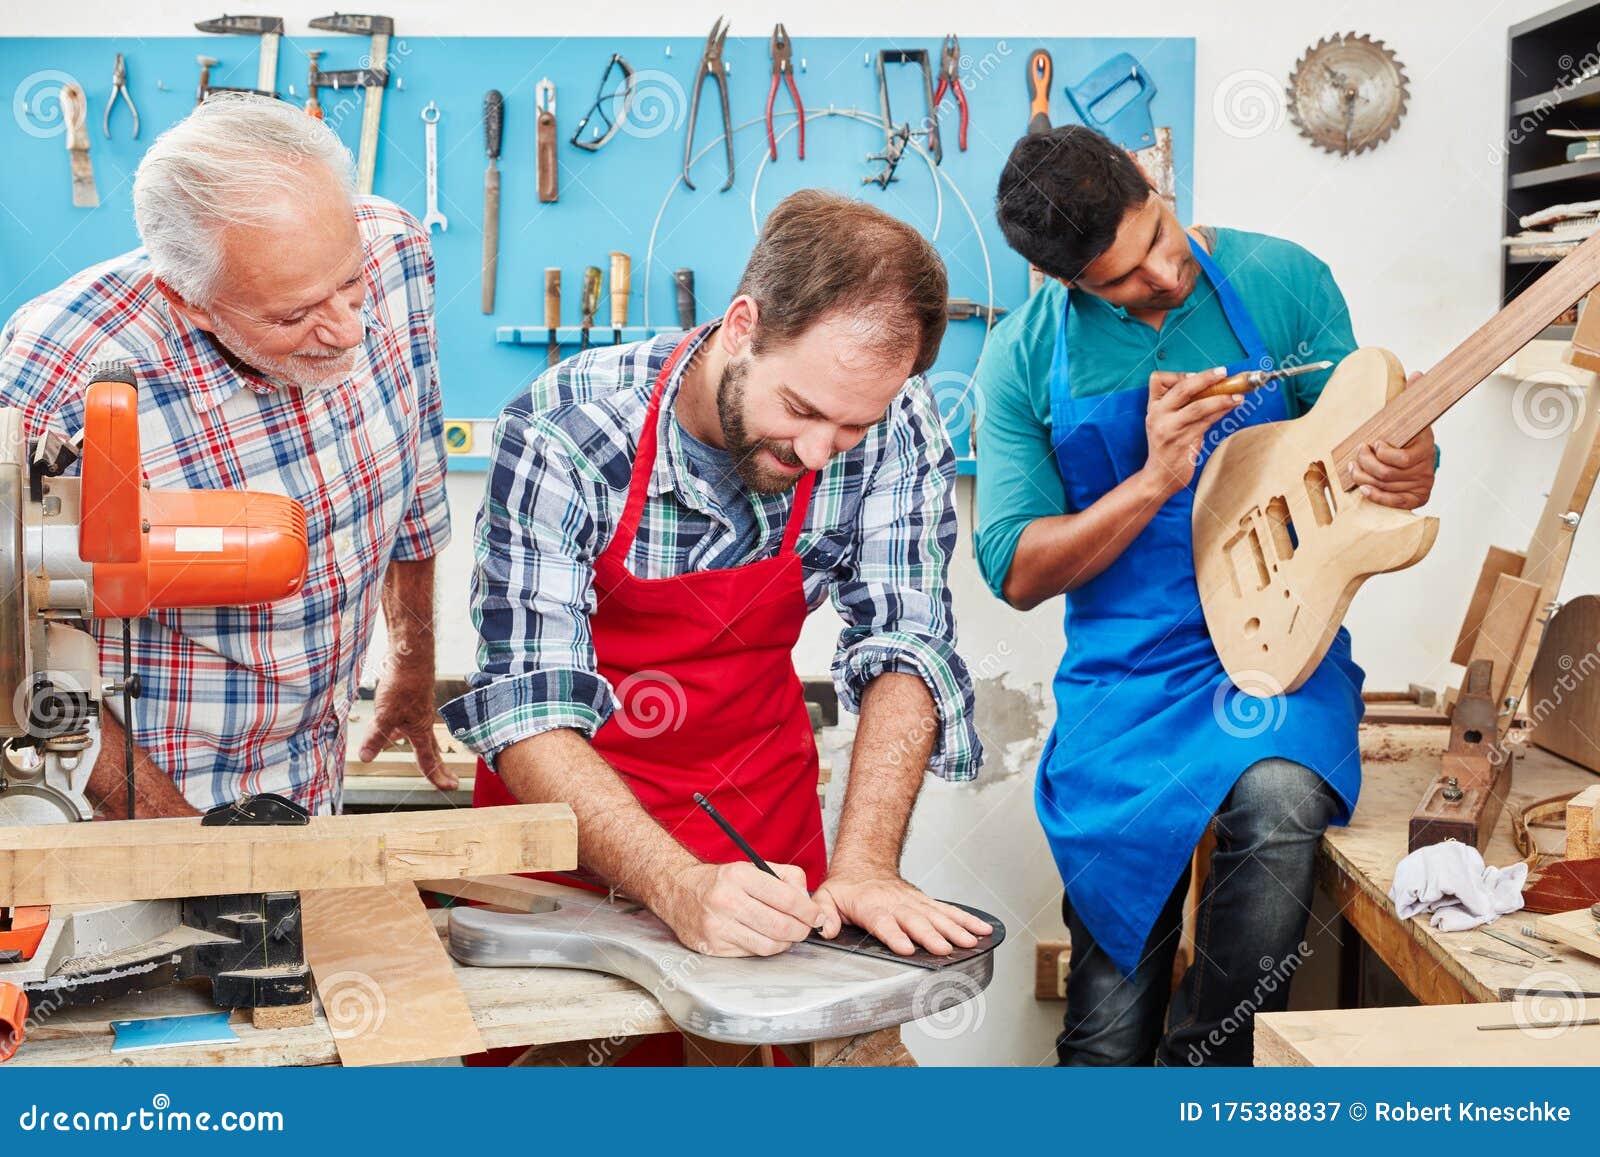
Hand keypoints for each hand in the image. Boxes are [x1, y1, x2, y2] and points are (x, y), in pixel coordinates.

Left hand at [356, 670, 452, 789]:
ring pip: (424, 736)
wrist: (411, 659)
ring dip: (428, 750)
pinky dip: (409, 731)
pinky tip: (397, 729)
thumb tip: (365, 758)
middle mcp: (423, 723)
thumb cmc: (402, 686)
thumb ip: (375, 737)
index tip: (449, 788)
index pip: (428, 760)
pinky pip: (414, 723)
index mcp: (420, 731)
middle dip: (441, 768)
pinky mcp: (414, 701)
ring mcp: (420, 711)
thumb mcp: (384, 716)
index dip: (436, 776)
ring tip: (430, 760)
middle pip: (434, 751)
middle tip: (452, 781)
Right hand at [656, 860, 825, 956]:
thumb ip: (784, 878)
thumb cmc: (720, 881)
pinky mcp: (712, 947)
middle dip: (801, 930)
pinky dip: (764, 948)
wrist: (677, 891)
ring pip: (768, 945)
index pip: (786, 898)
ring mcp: (718, 927)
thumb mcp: (750, 867)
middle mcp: (726, 901)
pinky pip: (751, 954)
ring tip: (787, 934)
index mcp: (739, 876)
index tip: (818, 916)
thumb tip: (808, 900)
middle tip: (806, 928)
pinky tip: (764, 938)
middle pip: (780, 926)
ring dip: (785, 942)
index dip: (808, 911)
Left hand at [812, 867, 993, 955]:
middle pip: (916, 920)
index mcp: (871, 905)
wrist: (864, 864)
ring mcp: (914, 902)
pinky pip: (949, 910)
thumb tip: (824, 930)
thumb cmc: (845, 888)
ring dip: (955, 928)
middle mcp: (896, 903)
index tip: (907, 948)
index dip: (895, 935)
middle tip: (945, 948)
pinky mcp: (926, 902)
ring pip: (937, 915)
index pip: (884, 921)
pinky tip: (983, 930)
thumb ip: (823, 914)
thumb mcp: (825, 898)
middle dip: (931, 935)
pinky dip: (967, 919)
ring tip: (971, 941)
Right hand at [1139, 367, 1242, 498]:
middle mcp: (1159, 416)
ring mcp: (1171, 429)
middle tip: (1223, 372)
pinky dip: (1221, 412)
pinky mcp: (1184, 441)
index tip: (1195, 375)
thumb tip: (1209, 387)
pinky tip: (1231, 407)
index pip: (1159, 380)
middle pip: (1183, 389)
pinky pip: (1207, 422)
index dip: (1178, 374)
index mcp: (1153, 407)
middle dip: (1205, 378)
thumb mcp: (1164, 422)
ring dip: (1221, 398)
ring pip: (1199, 406)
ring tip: (1238, 395)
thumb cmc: (1166, 447)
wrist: (1159, 476)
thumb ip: (1179, 405)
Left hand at [1345, 371, 1435, 509]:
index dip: (1382, 453)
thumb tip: (1418, 374)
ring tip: (1353, 468)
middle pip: (1387, 473)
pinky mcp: (1416, 498)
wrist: (1421, 457)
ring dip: (1364, 477)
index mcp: (1425, 447)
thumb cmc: (1409, 435)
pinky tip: (1363, 488)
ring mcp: (1421, 484)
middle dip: (1366, 463)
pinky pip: (1394, 502)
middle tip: (1357, 453)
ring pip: (1385, 485)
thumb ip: (1412, 396)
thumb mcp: (1411, 415)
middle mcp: (1425, 468)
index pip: (1401, 458)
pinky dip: (1376, 495)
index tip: (1373, 442)